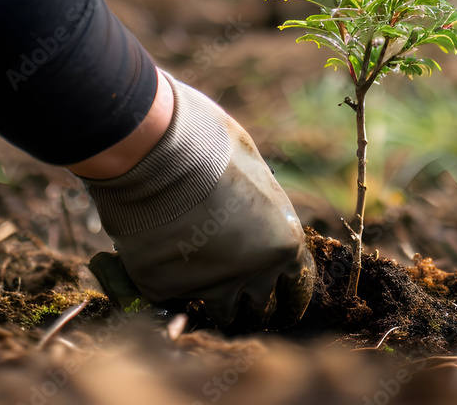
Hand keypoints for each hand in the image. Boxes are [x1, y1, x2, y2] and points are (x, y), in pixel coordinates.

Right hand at [83, 74, 313, 330]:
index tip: (282, 301)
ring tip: (203, 277)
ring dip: (216, 299)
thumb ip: (260, 199)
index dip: (290, 294)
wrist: (157, 153)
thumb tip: (257, 207)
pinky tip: (163, 256)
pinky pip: (172, 296)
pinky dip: (169, 282)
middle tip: (236, 284)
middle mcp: (254, 274)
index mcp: (282, 242)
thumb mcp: (251, 165)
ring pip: (221, 312)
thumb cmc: (209, 144)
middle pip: (260, 307)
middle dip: (251, 300)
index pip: (299, 286)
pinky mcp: (167, 291)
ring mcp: (211, 287)